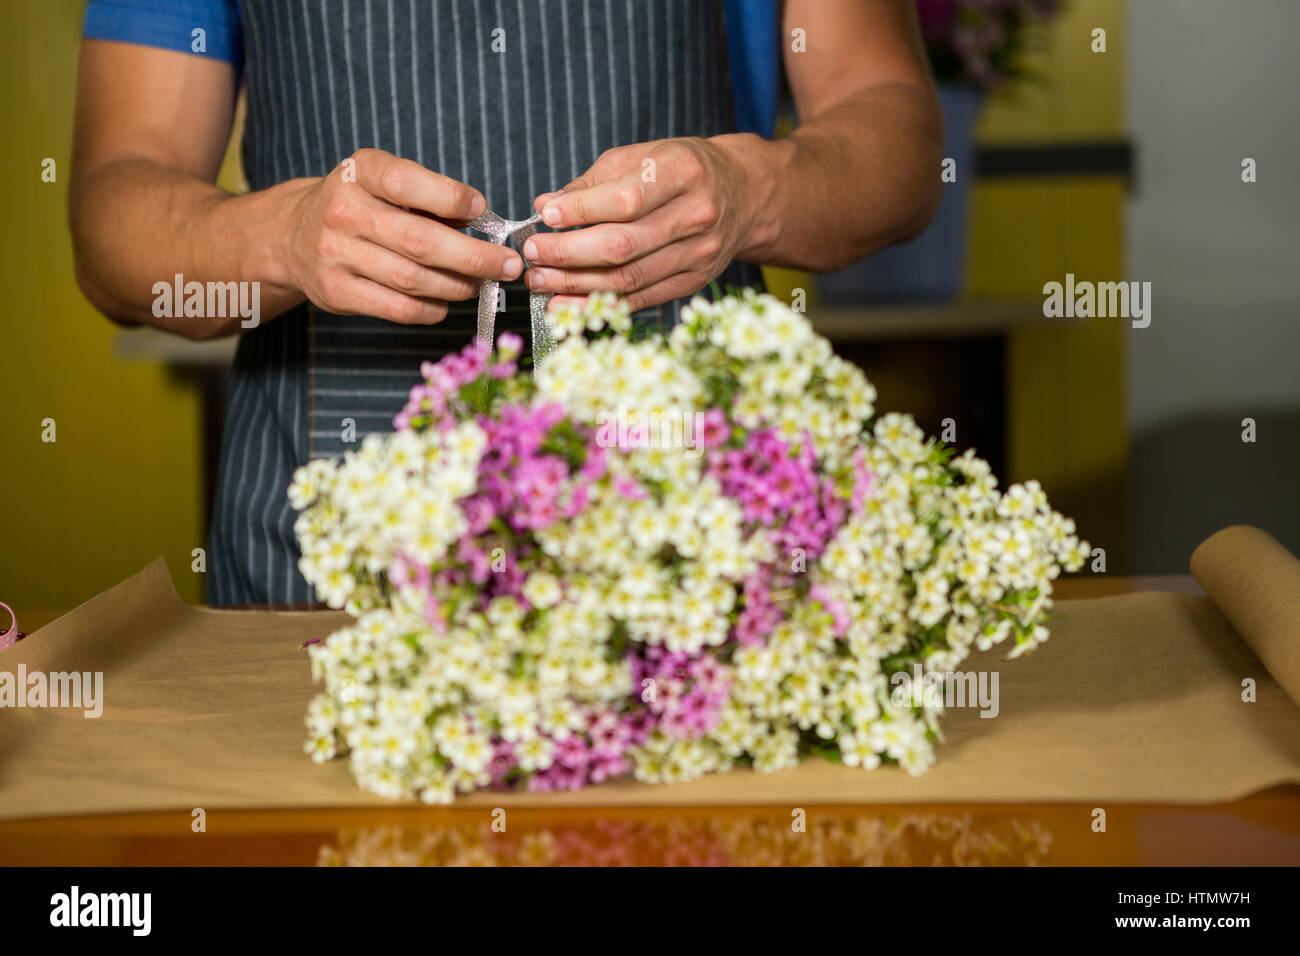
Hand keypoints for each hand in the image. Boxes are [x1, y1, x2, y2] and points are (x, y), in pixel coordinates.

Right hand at [276, 148, 522, 323]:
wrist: (292, 236)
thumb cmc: (359, 205)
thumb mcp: (385, 182)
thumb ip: (430, 197)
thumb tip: (482, 225)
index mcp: (360, 173)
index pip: (408, 182)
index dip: (452, 197)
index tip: (482, 210)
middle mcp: (343, 212)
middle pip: (420, 241)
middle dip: (474, 257)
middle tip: (508, 265)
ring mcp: (336, 255)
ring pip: (413, 279)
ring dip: (458, 286)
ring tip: (482, 283)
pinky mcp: (337, 293)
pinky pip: (398, 308)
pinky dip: (432, 308)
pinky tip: (447, 301)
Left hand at [523, 137, 766, 311]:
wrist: (744, 194)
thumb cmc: (684, 169)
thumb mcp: (642, 156)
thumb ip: (593, 182)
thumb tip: (545, 205)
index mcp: (682, 172)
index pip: (624, 199)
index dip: (579, 211)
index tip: (546, 215)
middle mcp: (696, 215)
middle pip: (623, 245)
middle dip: (568, 253)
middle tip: (533, 254)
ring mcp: (698, 253)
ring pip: (628, 278)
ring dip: (577, 284)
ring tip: (541, 280)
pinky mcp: (694, 281)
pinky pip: (641, 300)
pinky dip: (600, 305)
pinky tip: (568, 304)